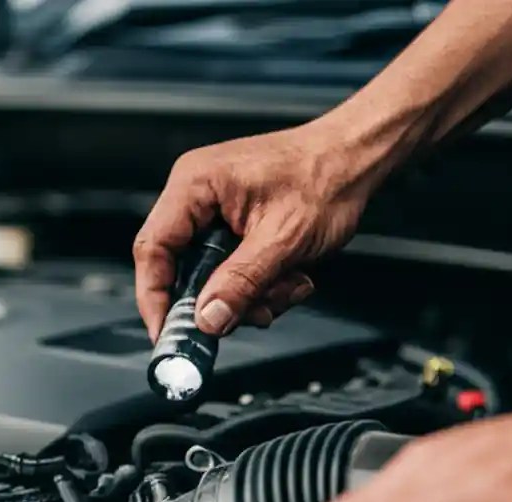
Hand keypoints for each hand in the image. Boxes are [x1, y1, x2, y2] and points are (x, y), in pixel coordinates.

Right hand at [133, 122, 378, 340]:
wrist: (358, 158)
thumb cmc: (326, 176)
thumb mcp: (283, 239)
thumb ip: (241, 282)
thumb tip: (207, 319)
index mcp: (195, 184)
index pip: (153, 248)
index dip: (154, 296)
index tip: (168, 332)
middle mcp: (198, 194)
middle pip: (183, 268)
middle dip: (222, 299)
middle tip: (254, 312)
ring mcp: (217, 210)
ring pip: (213, 276)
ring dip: (251, 294)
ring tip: (289, 284)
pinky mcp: (236, 225)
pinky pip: (233, 269)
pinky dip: (262, 283)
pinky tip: (292, 274)